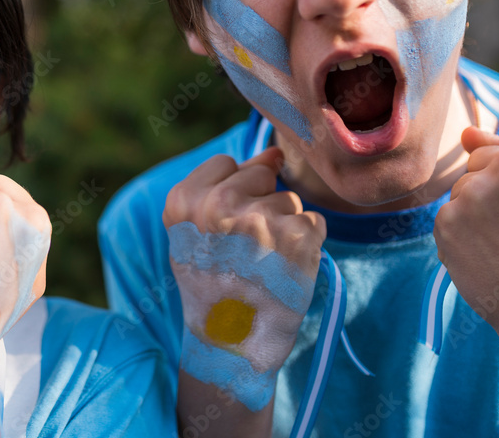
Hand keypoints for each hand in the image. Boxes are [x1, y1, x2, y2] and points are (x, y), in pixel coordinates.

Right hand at [163, 148, 324, 417]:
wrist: (232, 345)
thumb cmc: (214, 283)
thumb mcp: (197, 233)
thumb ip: (225, 185)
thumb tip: (274, 153)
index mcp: (185, 201)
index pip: (225, 164)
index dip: (232, 194)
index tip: (224, 230)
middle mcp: (218, 206)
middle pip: (260, 175)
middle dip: (260, 205)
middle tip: (246, 251)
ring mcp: (259, 220)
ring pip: (288, 200)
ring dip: (284, 228)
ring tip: (265, 265)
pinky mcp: (298, 236)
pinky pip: (313, 222)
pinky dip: (307, 246)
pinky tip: (286, 271)